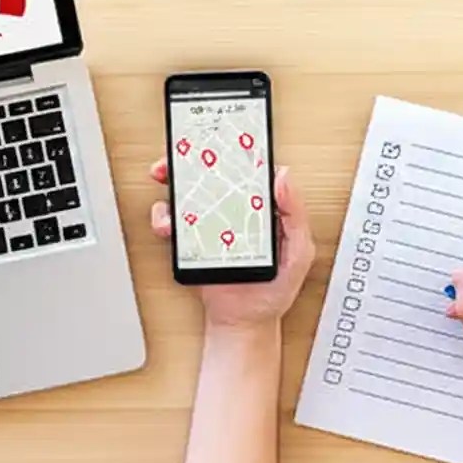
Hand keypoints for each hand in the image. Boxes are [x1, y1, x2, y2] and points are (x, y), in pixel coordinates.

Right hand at [148, 159, 315, 328]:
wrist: (245, 322)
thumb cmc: (275, 289)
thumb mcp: (299, 251)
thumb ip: (296, 216)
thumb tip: (284, 177)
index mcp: (262, 208)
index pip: (248, 170)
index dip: (234, 151)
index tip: (222, 140)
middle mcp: (234, 210)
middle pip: (210, 174)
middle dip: (191, 158)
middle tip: (181, 152)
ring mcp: (210, 224)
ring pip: (186, 193)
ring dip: (171, 182)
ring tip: (166, 179)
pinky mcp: (190, 242)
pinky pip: (172, 223)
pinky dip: (163, 218)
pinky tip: (167, 225)